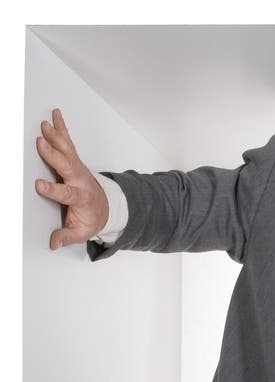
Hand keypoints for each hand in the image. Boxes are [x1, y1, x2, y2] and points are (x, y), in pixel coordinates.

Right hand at [34, 108, 109, 249]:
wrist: (107, 208)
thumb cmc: (91, 218)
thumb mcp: (82, 232)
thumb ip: (67, 237)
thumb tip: (54, 243)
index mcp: (81, 198)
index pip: (66, 194)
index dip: (53, 190)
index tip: (39, 185)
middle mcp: (80, 180)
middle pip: (66, 167)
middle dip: (53, 155)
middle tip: (40, 143)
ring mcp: (78, 169)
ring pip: (67, 151)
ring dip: (56, 137)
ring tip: (45, 124)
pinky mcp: (75, 161)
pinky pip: (68, 142)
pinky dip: (62, 128)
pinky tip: (55, 115)